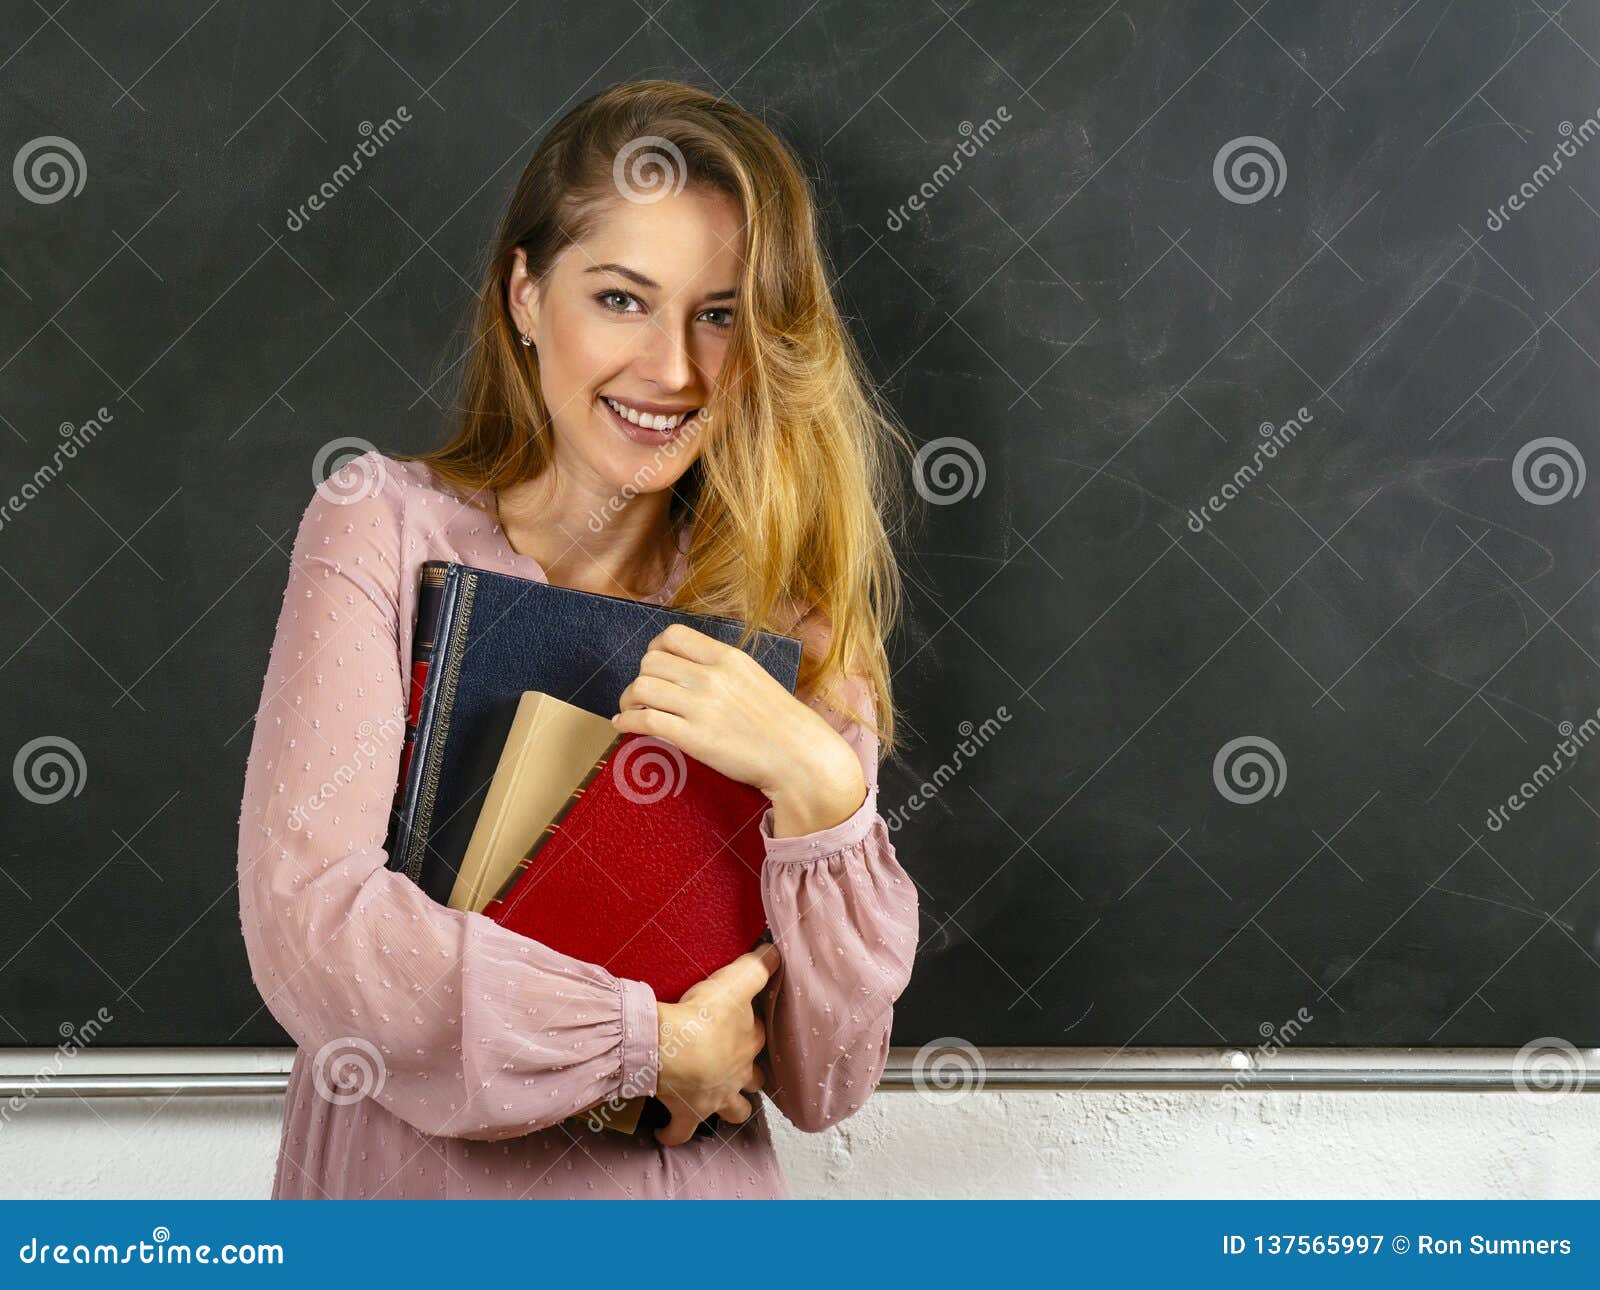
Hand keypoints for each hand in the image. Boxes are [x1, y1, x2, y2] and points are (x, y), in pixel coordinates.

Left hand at [612, 623, 866, 834]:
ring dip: (628, 700)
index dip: (655, 648)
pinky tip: (625, 727)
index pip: (673, 636)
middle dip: (641, 677)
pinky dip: (627, 722)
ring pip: (641, 688)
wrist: (800, 758)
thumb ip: (722, 669)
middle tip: (643, 694)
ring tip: (631, 710)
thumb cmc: (781, 723)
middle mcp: (711, 677)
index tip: (655, 664)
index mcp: (728, 658)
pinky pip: (645, 721)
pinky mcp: (693, 738)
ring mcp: (701, 707)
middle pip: (651, 661)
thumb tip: (686, 670)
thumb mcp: (755, 678)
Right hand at [653, 942, 779, 1146]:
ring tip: (718, 1102)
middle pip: (753, 1079)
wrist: (672, 1050)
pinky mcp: (686, 1114)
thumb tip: (778, 951)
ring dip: (728, 1108)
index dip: (755, 1028)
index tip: (747, 1024)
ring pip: (732, 1111)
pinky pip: (681, 1132)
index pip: (760, 1035)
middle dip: (751, 1076)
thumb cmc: (704, 1016)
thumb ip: (758, 966)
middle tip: (740, 1070)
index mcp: (748, 1043)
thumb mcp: (735, 982)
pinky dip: (674, 1132)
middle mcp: (737, 1075)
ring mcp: (714, 1098)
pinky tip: (668, 1131)